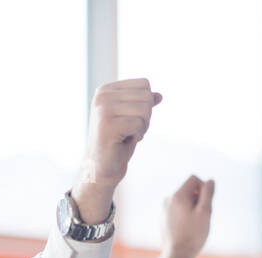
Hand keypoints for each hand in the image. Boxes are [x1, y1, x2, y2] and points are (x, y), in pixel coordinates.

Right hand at [71, 78, 161, 223]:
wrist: (101, 169)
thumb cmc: (117, 144)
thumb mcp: (131, 119)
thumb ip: (142, 105)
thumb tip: (159, 95)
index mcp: (106, 90)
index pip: (144, 84)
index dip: (146, 105)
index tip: (131, 120)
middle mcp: (102, 96)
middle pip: (146, 96)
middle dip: (146, 117)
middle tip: (131, 131)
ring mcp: (103, 109)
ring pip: (145, 109)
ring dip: (143, 127)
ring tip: (127, 136)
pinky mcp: (107, 125)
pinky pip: (139, 124)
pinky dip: (138, 136)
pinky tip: (123, 142)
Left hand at [157, 175, 213, 257]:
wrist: (177, 254)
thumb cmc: (193, 235)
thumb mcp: (205, 212)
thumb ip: (208, 193)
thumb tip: (210, 181)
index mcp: (178, 196)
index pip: (193, 179)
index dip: (204, 188)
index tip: (206, 203)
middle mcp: (168, 200)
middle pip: (188, 190)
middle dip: (198, 199)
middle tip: (202, 216)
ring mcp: (164, 209)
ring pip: (183, 201)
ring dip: (192, 208)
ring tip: (195, 224)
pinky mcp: (164, 218)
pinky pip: (177, 210)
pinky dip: (185, 215)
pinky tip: (187, 229)